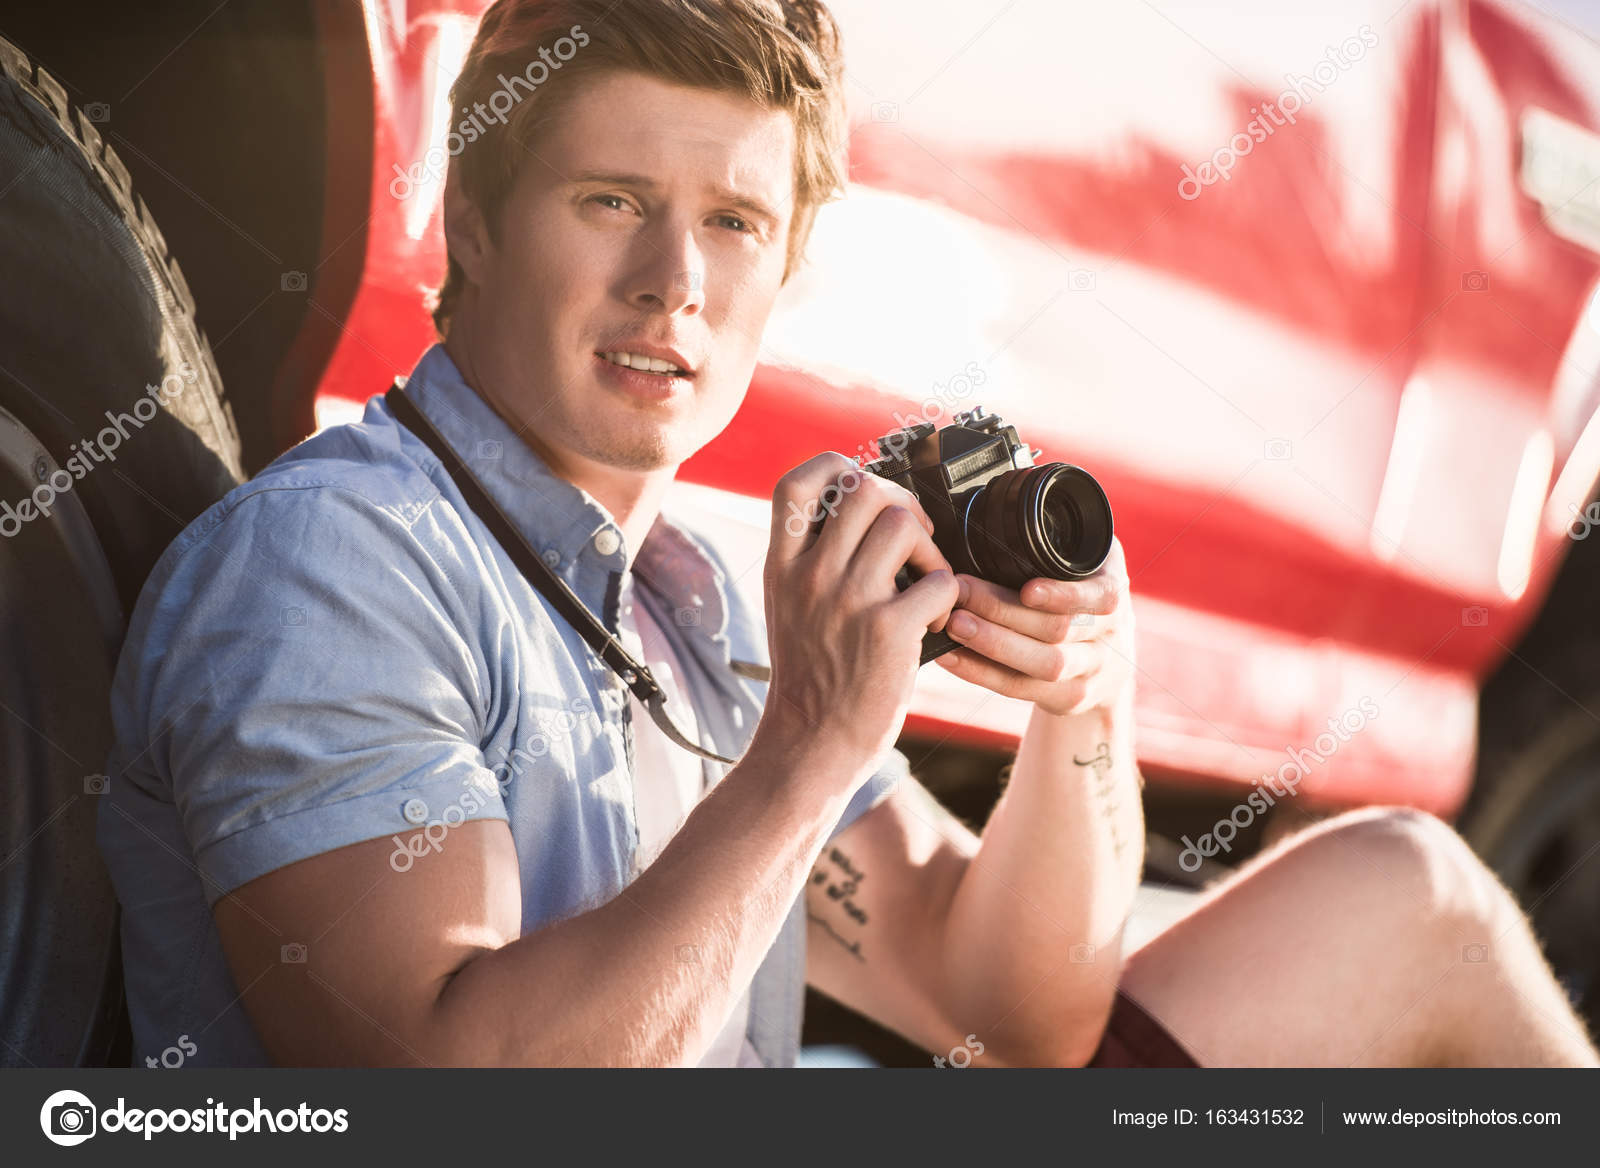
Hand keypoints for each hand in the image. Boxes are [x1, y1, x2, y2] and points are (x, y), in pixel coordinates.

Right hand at [755, 454, 958, 780]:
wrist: (811, 745)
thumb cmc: (810, 678)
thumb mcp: (788, 608)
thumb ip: (810, 561)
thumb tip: (858, 512)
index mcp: (782, 567)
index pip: (796, 483)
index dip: (835, 467)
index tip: (862, 490)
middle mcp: (810, 576)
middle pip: (863, 489)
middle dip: (901, 503)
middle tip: (913, 539)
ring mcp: (849, 601)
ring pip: (904, 524)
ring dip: (930, 551)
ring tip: (926, 585)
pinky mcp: (890, 631)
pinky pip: (940, 582)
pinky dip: (947, 599)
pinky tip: (932, 625)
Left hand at [934, 538, 1133, 716]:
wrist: (1109, 662)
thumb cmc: (1081, 595)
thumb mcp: (1085, 561)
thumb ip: (1058, 542)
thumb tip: (1004, 490)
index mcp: (1112, 589)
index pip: (1100, 597)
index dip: (1064, 596)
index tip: (1028, 589)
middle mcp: (1110, 634)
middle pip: (1059, 630)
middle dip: (1004, 611)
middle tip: (959, 591)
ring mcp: (1091, 671)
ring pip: (1042, 665)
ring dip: (992, 644)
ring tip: (952, 624)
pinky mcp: (1067, 699)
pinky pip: (1022, 689)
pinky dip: (982, 673)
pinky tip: (951, 656)